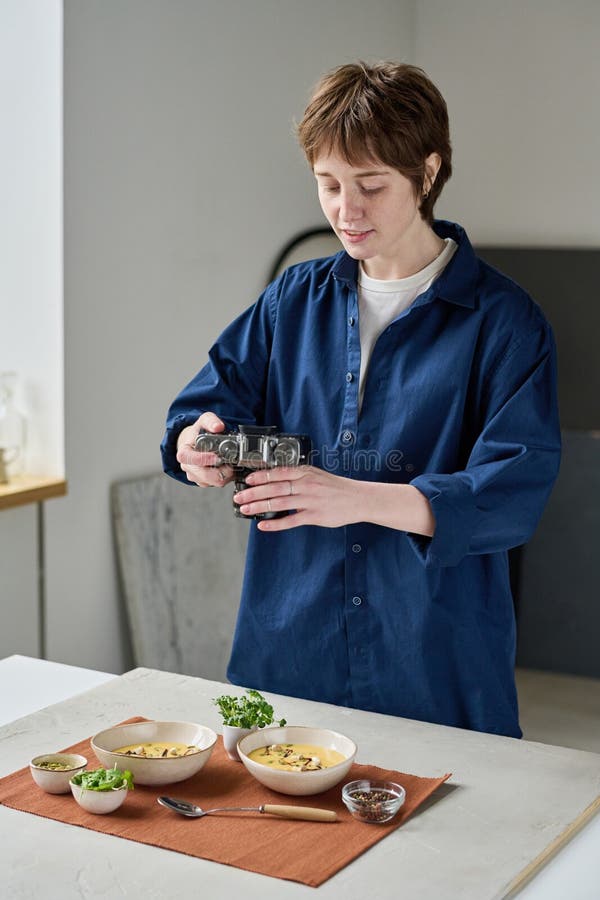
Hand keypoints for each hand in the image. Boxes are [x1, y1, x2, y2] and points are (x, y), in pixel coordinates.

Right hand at [176, 412, 234, 487]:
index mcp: (184, 453)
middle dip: (221, 470)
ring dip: (226, 474)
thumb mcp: (204, 421)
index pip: (189, 459)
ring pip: (214, 482)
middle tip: (231, 462)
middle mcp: (188, 467)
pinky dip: (226, 477)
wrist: (195, 443)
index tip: (217, 456)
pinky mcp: (204, 482)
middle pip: (205, 476)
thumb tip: (218, 427)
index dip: (204, 459)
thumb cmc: (198, 433)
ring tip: (230, 463)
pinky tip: (227, 467)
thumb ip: (210, 421)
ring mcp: (196, 476)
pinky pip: (217, 484)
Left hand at [233, 465, 362, 530]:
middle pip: (275, 488)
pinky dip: (275, 524)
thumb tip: (274, 478)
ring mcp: (310, 501)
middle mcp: (306, 485)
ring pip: (279, 504)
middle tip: (239, 497)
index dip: (261, 476)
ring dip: (259, 507)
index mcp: (306, 473)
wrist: (357, 499)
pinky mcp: (314, 516)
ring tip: (245, 510)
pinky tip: (262, 526)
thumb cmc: (335, 488)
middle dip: (254, 493)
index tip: (247, 480)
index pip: (279, 472)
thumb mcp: (316, 474)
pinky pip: (291, 521)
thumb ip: (298, 475)